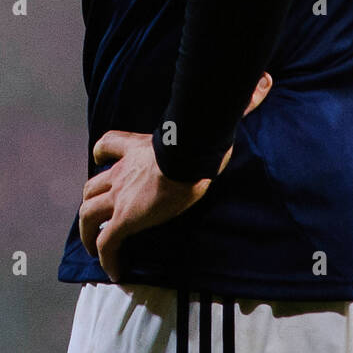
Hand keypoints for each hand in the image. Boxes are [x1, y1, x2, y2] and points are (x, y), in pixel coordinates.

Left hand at [79, 72, 271, 281]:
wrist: (187, 159)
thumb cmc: (198, 141)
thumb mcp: (210, 122)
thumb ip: (238, 103)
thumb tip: (265, 80)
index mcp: (137, 149)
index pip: (108, 144)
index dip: (101, 154)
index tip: (101, 160)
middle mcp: (122, 173)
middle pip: (91, 185)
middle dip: (90, 200)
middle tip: (96, 215)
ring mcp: (121, 197)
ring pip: (89, 215)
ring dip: (88, 232)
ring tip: (94, 248)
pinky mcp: (126, 220)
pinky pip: (108, 244)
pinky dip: (107, 259)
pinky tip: (115, 273)